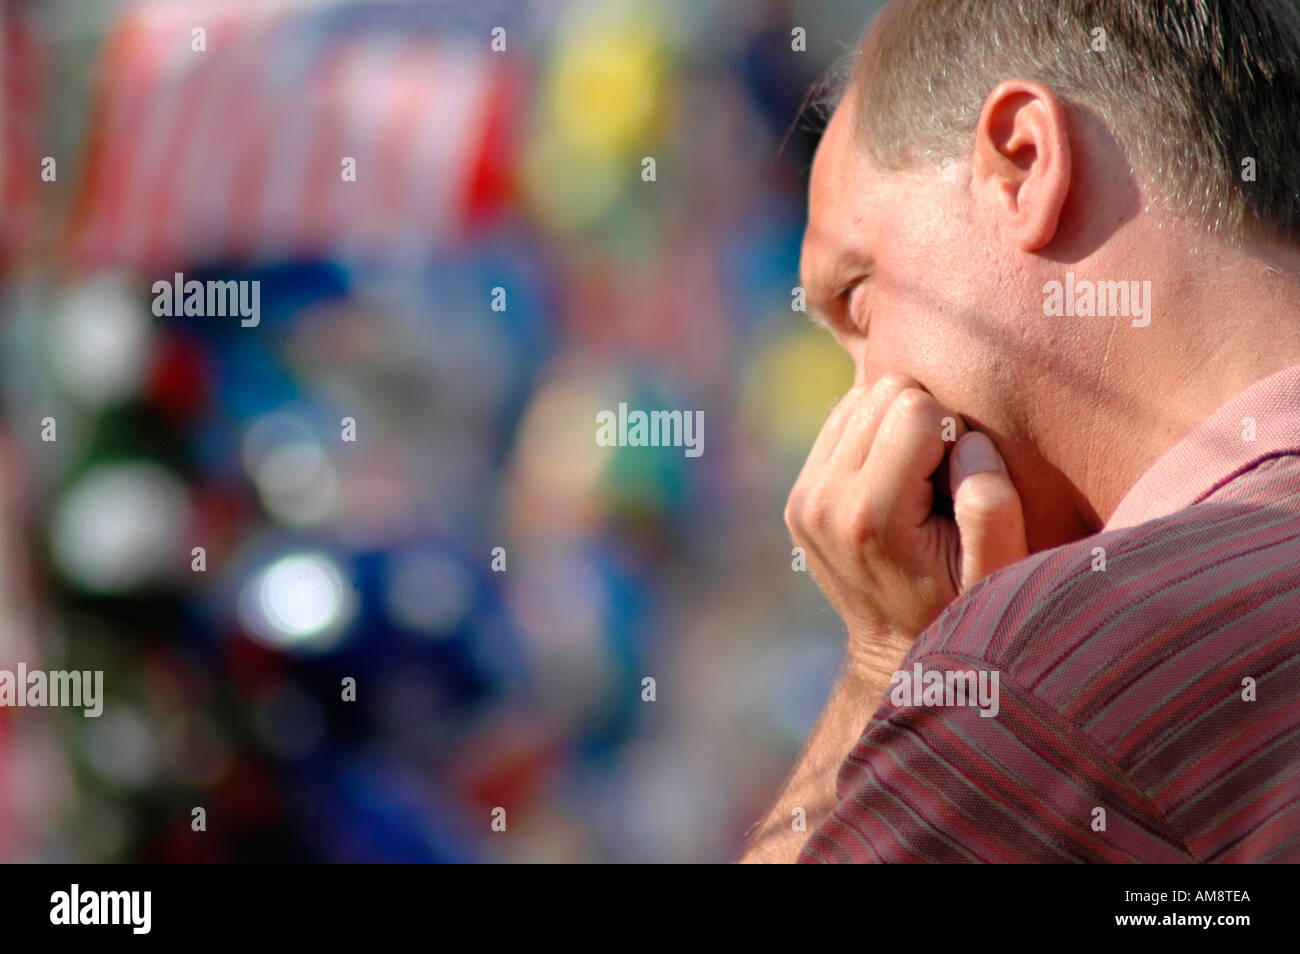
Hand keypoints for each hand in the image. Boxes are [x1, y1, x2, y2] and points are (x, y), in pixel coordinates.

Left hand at [785, 373, 1027, 676]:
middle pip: (885, 393)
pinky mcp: (799, 494)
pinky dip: (875, 435)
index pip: (915, 407)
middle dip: (926, 422)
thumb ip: (990, 507)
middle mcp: (823, 501)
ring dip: (898, 426)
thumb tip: (967, 441)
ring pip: (861, 399)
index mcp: (870, 516)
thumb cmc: (963, 611)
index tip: (961, 482)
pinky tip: (895, 480)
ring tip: (919, 483)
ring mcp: (804, 497)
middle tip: (942, 482)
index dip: (955, 433)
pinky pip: (843, 420)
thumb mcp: (997, 573)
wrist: (900, 654)